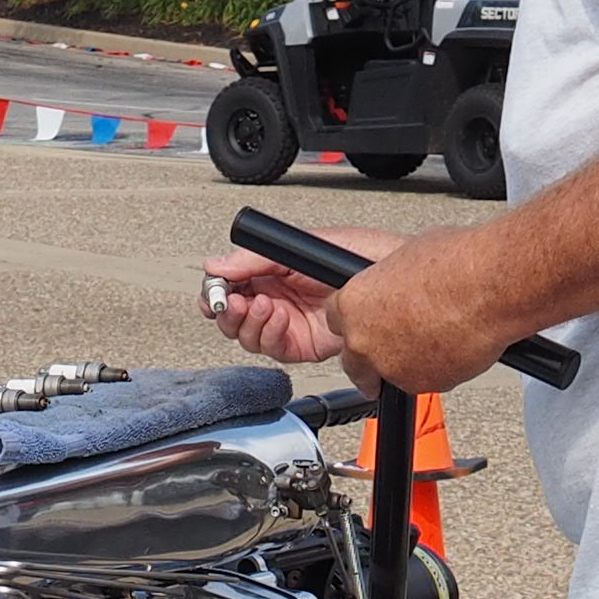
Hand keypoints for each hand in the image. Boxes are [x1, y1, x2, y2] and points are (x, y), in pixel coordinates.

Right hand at [200, 242, 364, 368]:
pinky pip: (272, 348)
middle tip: (233, 301)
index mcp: (271, 272)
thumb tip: (216, 265)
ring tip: (263, 305)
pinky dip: (270, 335)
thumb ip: (254, 259)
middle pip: (232, 315)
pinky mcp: (301, 345)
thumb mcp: (296, 250)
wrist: (384, 281)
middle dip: (227, 310)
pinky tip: (280, 318)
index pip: (230, 285)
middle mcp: (276, 298)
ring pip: (247, 335)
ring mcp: (287, 323)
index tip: (213, 289)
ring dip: (249, 322)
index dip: (216, 290)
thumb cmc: (354, 257)